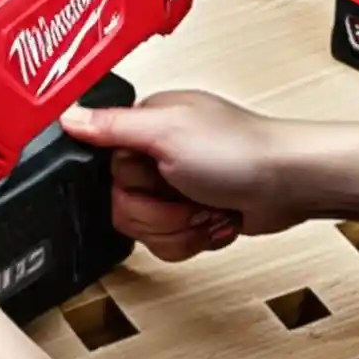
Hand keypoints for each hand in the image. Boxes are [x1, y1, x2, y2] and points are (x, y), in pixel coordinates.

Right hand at [60, 91, 303, 261]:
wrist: (290, 184)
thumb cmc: (242, 150)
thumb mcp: (167, 131)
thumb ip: (112, 126)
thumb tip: (67, 116)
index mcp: (144, 128)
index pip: (103, 175)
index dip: (131, 187)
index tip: (156, 178)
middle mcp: (157, 155)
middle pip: (122, 208)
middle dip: (160, 213)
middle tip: (188, 193)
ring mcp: (175, 187)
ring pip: (146, 231)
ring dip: (181, 227)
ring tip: (206, 205)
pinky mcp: (193, 213)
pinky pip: (170, 243)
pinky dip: (196, 238)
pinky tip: (214, 218)